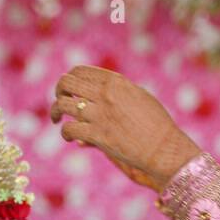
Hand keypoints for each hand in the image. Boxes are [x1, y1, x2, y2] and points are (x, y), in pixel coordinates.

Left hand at [51, 65, 201, 191]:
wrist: (164, 148)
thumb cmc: (156, 125)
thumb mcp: (139, 98)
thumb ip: (118, 93)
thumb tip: (99, 96)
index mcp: (116, 82)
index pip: (80, 71)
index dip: (69, 78)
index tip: (69, 89)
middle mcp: (106, 95)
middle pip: (67, 83)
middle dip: (59, 91)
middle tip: (59, 101)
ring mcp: (101, 115)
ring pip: (63, 105)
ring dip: (55, 112)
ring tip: (56, 119)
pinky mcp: (98, 136)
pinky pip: (69, 129)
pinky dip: (65, 133)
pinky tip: (70, 138)